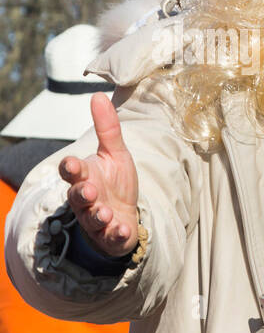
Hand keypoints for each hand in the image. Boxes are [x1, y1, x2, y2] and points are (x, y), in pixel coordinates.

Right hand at [59, 93, 138, 257]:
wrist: (124, 216)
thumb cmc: (115, 183)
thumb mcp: (115, 154)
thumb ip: (107, 128)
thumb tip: (98, 95)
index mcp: (85, 176)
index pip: (71, 171)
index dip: (70, 167)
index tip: (72, 164)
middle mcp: (86, 198)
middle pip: (77, 196)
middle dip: (82, 193)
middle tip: (90, 190)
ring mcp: (96, 218)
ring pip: (91, 218)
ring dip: (97, 215)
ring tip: (105, 212)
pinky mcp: (110, 235)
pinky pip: (110, 236)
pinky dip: (115, 233)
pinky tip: (121, 229)